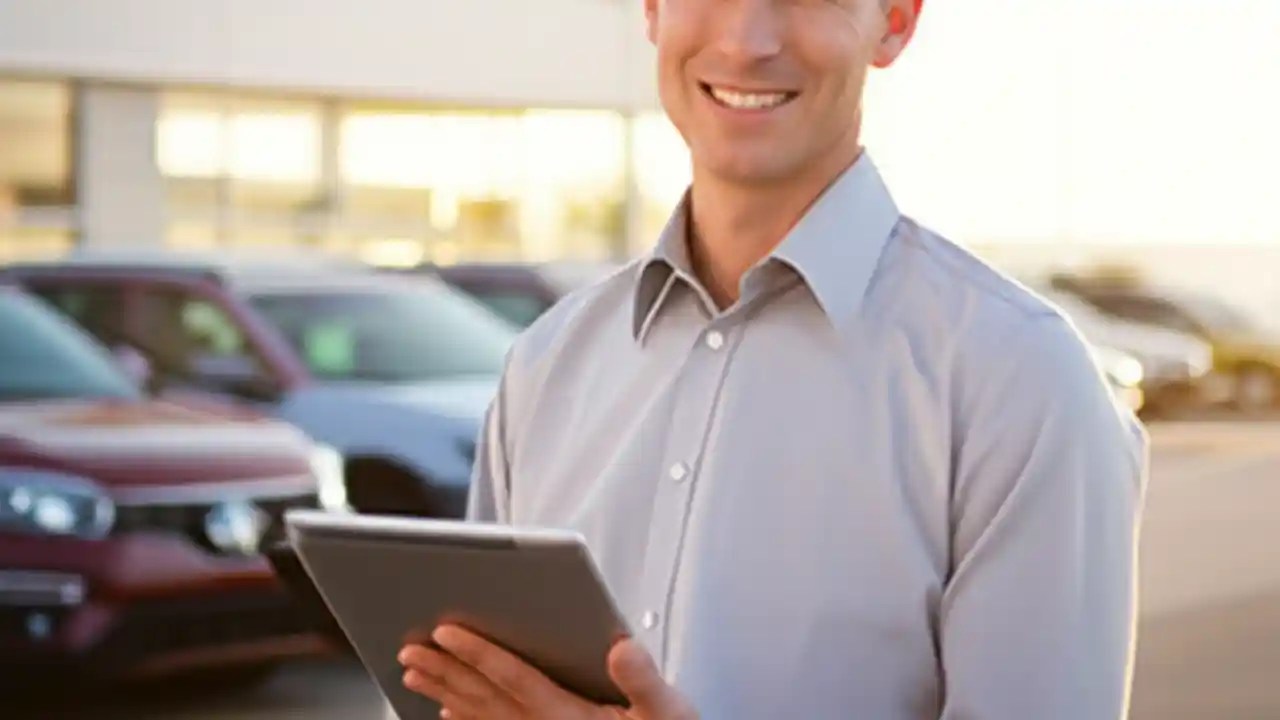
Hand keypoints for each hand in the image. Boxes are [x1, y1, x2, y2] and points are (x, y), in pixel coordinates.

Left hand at [398, 624, 697, 719]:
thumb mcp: (668, 711)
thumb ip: (643, 681)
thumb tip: (620, 647)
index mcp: (571, 716)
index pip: (515, 678)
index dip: (479, 653)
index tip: (445, 632)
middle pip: (486, 696)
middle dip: (445, 670)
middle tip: (409, 650)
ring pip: (482, 714)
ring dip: (445, 691)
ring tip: (412, 672)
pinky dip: (468, 719)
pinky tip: (450, 711)